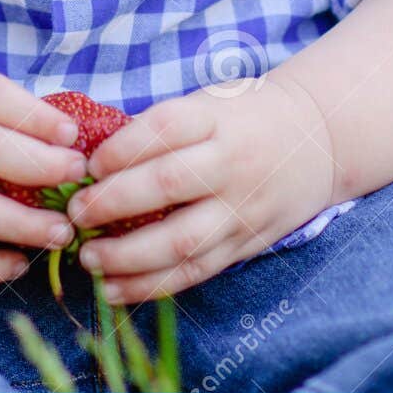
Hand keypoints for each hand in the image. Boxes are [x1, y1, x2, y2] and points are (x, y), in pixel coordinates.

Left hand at [63, 74, 335, 303]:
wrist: (317, 139)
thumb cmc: (245, 116)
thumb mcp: (210, 103)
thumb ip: (162, 128)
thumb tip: (93, 158)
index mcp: (217, 118)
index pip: (166, 128)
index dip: (123, 147)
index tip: (90, 165)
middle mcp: (231, 163)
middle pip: (169, 184)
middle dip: (115, 202)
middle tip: (75, 214)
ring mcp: (241, 209)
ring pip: (182, 240)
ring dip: (129, 256)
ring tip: (89, 259)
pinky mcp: (245, 245)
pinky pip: (196, 271)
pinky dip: (153, 286)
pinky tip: (115, 290)